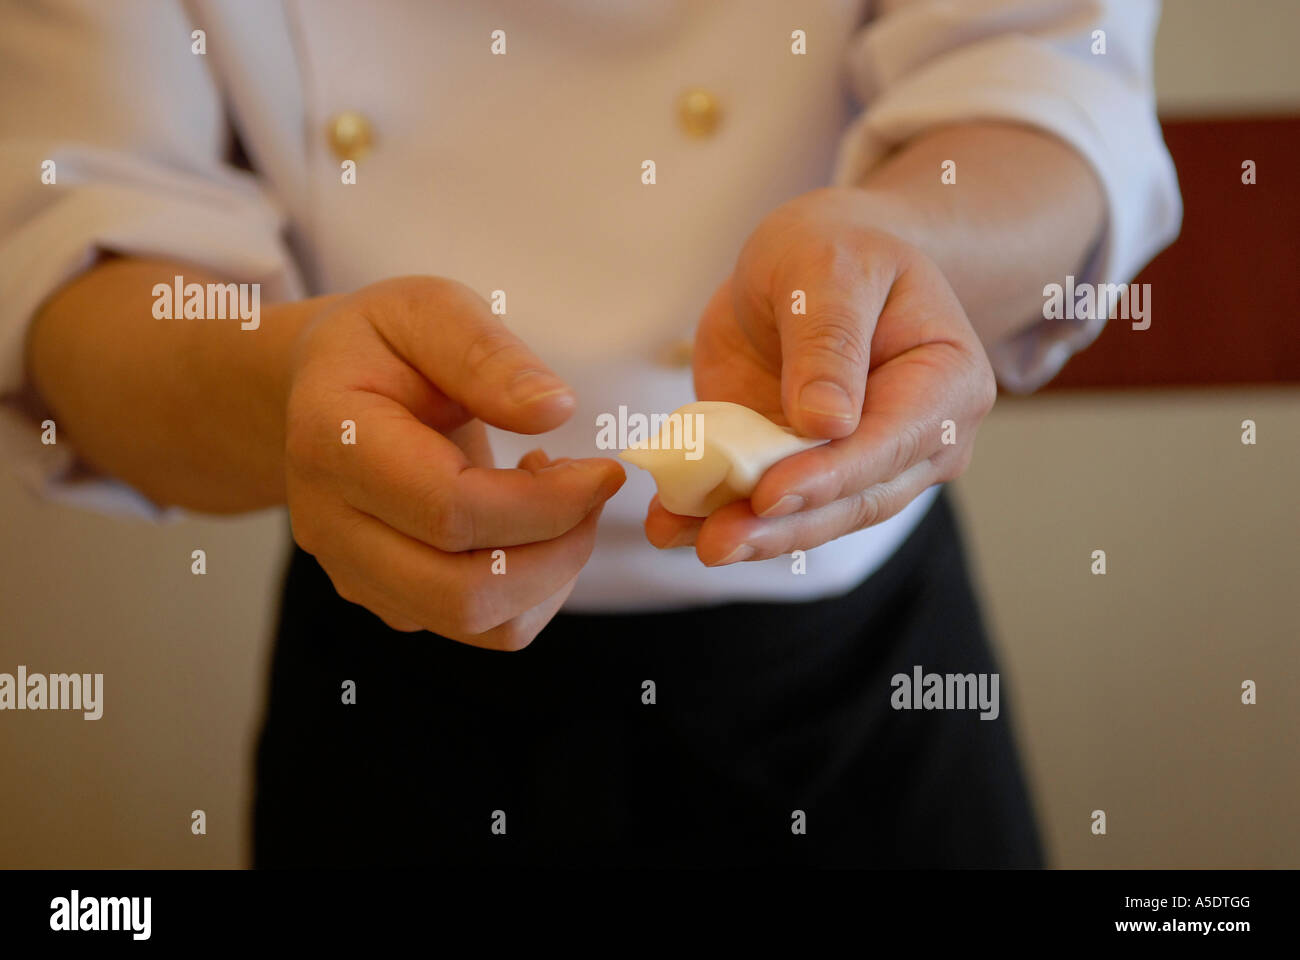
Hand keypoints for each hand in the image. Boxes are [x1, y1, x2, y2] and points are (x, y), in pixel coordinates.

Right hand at [284, 276, 624, 648]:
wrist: (326, 388)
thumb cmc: (382, 343)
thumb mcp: (430, 310)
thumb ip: (488, 355)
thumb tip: (555, 410)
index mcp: (333, 440)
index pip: (447, 509)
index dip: (545, 502)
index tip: (603, 469)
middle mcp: (331, 524)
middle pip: (463, 590)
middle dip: (559, 548)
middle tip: (591, 485)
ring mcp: (355, 573)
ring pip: (478, 623)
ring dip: (551, 572)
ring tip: (559, 498)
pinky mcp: (389, 599)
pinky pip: (481, 627)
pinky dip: (533, 588)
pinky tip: (531, 524)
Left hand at [646, 187, 995, 563]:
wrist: (810, 264)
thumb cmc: (835, 248)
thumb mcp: (828, 267)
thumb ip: (829, 339)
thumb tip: (829, 424)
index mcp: (947, 381)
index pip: (890, 442)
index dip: (828, 475)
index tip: (768, 493)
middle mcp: (918, 440)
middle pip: (853, 499)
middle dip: (782, 525)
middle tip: (717, 543)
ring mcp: (863, 466)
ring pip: (812, 518)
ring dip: (747, 535)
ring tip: (680, 538)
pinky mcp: (807, 473)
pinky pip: (769, 506)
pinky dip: (718, 516)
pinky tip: (670, 525)